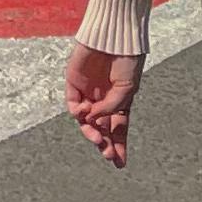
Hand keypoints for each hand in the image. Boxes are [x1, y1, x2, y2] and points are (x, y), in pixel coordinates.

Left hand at [66, 41, 141, 168]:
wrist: (114, 36)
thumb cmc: (126, 60)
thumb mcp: (128, 88)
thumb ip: (113, 107)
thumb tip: (95, 121)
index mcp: (120, 101)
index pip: (118, 129)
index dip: (119, 146)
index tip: (119, 164)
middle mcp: (103, 99)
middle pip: (101, 128)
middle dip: (104, 143)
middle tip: (107, 154)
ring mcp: (88, 92)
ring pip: (85, 120)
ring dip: (90, 131)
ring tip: (97, 138)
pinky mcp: (73, 82)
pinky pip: (73, 103)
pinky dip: (78, 112)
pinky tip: (87, 113)